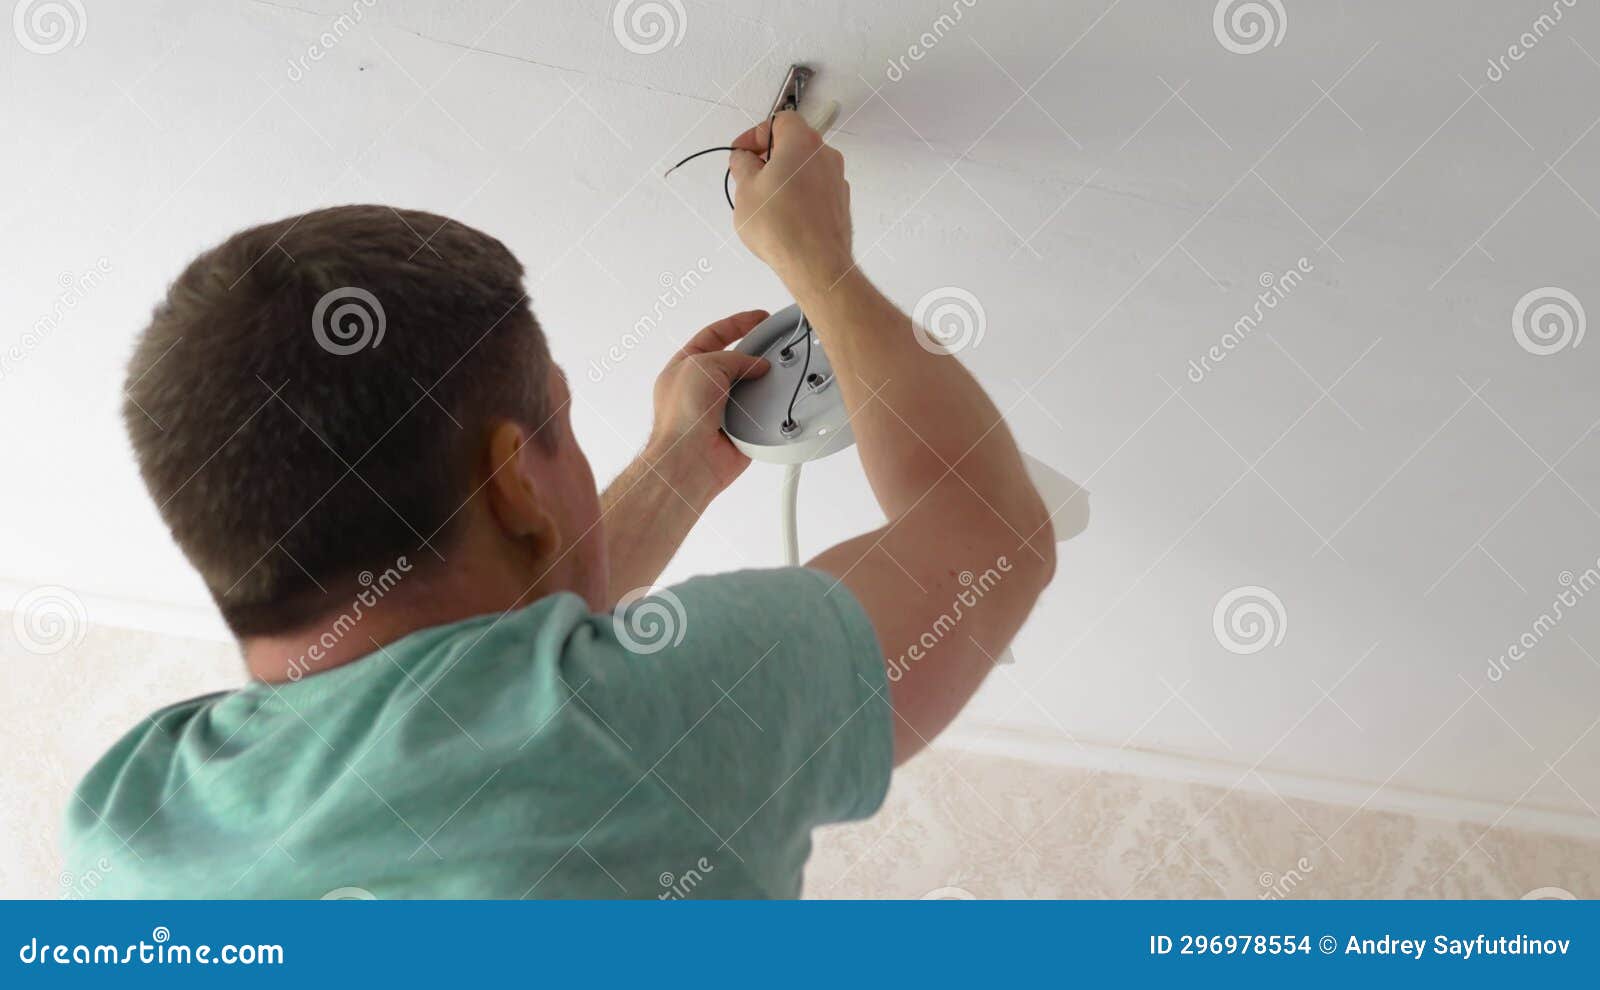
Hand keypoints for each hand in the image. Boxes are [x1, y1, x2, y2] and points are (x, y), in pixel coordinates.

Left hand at [644, 310, 771, 499]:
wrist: (691, 459)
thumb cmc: (682, 415)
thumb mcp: (704, 365)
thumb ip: (733, 358)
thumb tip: (756, 365)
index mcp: (685, 367)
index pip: (714, 335)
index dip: (737, 324)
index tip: (760, 318)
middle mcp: (701, 388)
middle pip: (735, 361)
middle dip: (754, 355)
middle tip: (776, 346)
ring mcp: (720, 409)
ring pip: (750, 388)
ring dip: (761, 384)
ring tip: (775, 376)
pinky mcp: (738, 430)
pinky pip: (760, 414)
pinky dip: (768, 409)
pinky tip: (773, 403)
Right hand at [729, 111, 852, 289]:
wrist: (816, 265)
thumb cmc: (782, 227)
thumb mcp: (746, 190)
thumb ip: (742, 165)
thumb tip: (743, 159)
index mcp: (802, 142)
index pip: (779, 121)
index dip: (754, 134)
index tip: (740, 152)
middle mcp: (825, 156)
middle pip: (793, 144)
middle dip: (768, 157)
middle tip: (748, 176)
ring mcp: (837, 180)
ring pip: (804, 169)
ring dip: (783, 177)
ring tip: (763, 202)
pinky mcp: (840, 204)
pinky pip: (814, 190)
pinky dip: (798, 195)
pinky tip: (783, 217)